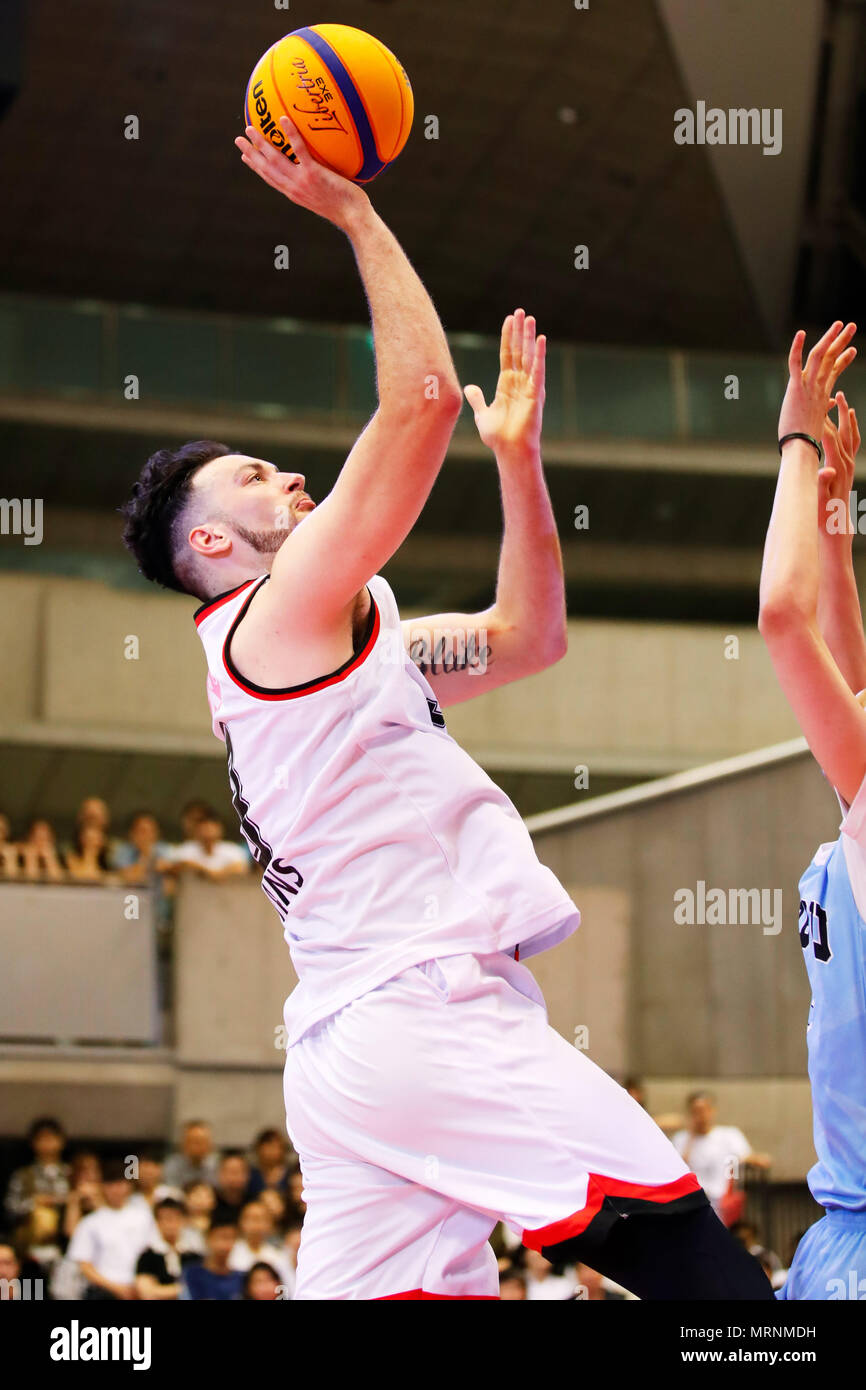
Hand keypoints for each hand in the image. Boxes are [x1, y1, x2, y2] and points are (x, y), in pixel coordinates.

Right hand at [234, 115, 368, 229]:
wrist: (354, 218)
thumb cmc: (348, 209)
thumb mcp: (328, 198)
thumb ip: (321, 185)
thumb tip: (326, 172)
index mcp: (295, 194)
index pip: (271, 179)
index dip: (257, 168)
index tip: (246, 158)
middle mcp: (294, 188)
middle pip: (266, 168)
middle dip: (251, 154)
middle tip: (239, 140)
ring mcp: (302, 181)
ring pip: (275, 159)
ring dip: (261, 143)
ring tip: (250, 128)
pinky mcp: (313, 174)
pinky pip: (299, 150)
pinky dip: (290, 134)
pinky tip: (283, 119)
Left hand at [464, 310, 545, 457]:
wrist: (510, 451)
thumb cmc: (499, 437)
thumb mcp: (482, 414)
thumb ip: (477, 399)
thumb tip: (469, 387)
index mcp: (506, 384)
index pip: (507, 355)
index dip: (507, 337)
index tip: (508, 319)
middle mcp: (519, 383)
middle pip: (519, 351)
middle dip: (519, 331)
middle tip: (521, 311)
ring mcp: (529, 387)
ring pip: (528, 356)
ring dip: (529, 337)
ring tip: (530, 318)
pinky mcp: (536, 394)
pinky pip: (538, 370)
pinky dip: (539, 355)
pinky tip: (541, 339)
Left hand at [779, 321, 856, 445]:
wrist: (800, 446)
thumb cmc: (805, 438)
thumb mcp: (818, 420)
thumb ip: (825, 407)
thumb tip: (832, 402)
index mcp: (822, 395)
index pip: (835, 371)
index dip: (843, 359)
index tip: (852, 350)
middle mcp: (818, 387)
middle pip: (831, 358)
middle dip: (842, 341)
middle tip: (851, 326)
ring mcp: (808, 386)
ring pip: (820, 356)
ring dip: (830, 337)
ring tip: (840, 324)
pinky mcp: (795, 387)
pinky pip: (795, 362)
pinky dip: (797, 347)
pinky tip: (800, 333)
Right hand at [820, 390, 859, 520]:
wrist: (836, 527)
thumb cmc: (824, 515)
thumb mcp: (820, 500)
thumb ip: (822, 484)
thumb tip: (827, 471)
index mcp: (837, 467)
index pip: (830, 439)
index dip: (822, 422)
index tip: (816, 407)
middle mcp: (846, 463)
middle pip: (844, 431)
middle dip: (840, 412)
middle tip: (837, 394)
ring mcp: (849, 465)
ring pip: (850, 434)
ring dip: (846, 416)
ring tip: (842, 400)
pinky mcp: (848, 467)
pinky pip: (852, 442)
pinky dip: (850, 428)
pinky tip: (847, 419)